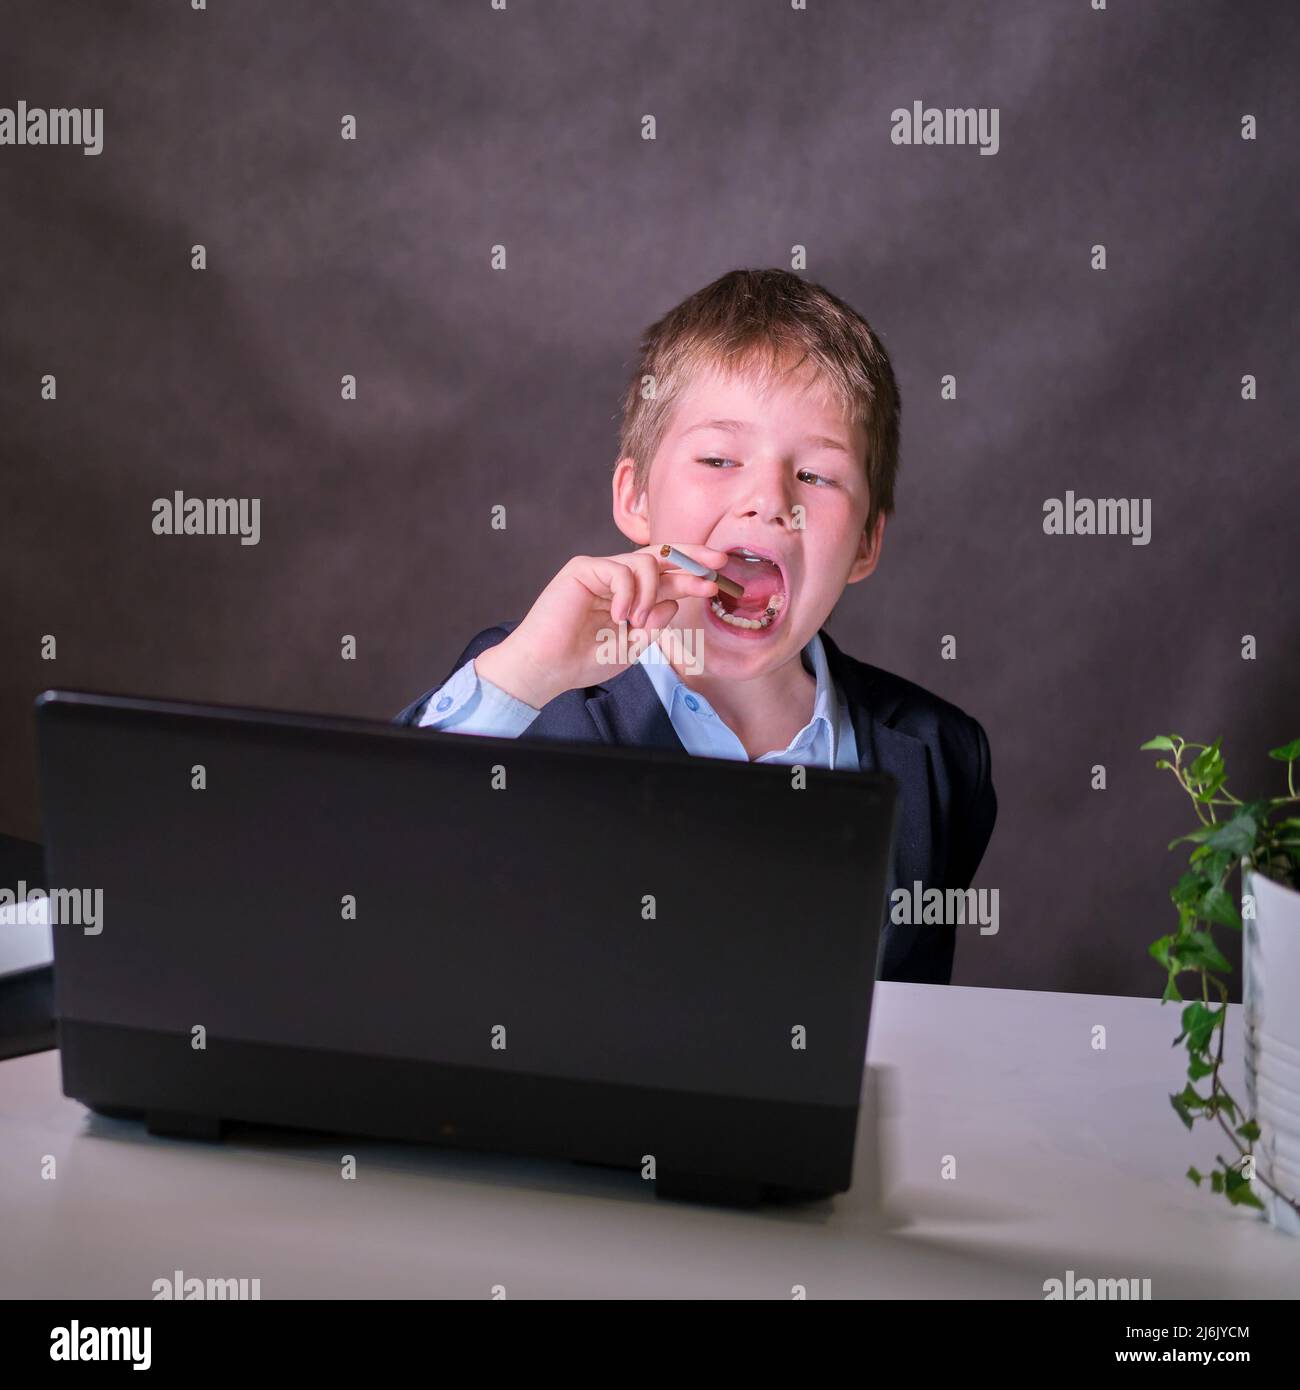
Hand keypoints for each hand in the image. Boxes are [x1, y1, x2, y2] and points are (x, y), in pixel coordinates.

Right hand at [473, 542, 729, 706]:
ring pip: (644, 563)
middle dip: (692, 557)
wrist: (547, 668)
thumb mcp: (631, 646)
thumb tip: (675, 602)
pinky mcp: (582, 569)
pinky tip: (618, 616)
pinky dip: (627, 594)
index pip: (666, 577)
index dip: (692, 576)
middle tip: (717, 563)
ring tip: (637, 621)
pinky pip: (620, 570)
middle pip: (661, 556)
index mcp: (629, 596)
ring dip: (651, 592)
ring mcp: (599, 571)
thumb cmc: (582, 660)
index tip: (716, 582)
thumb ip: (654, 625)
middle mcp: (616, 578)